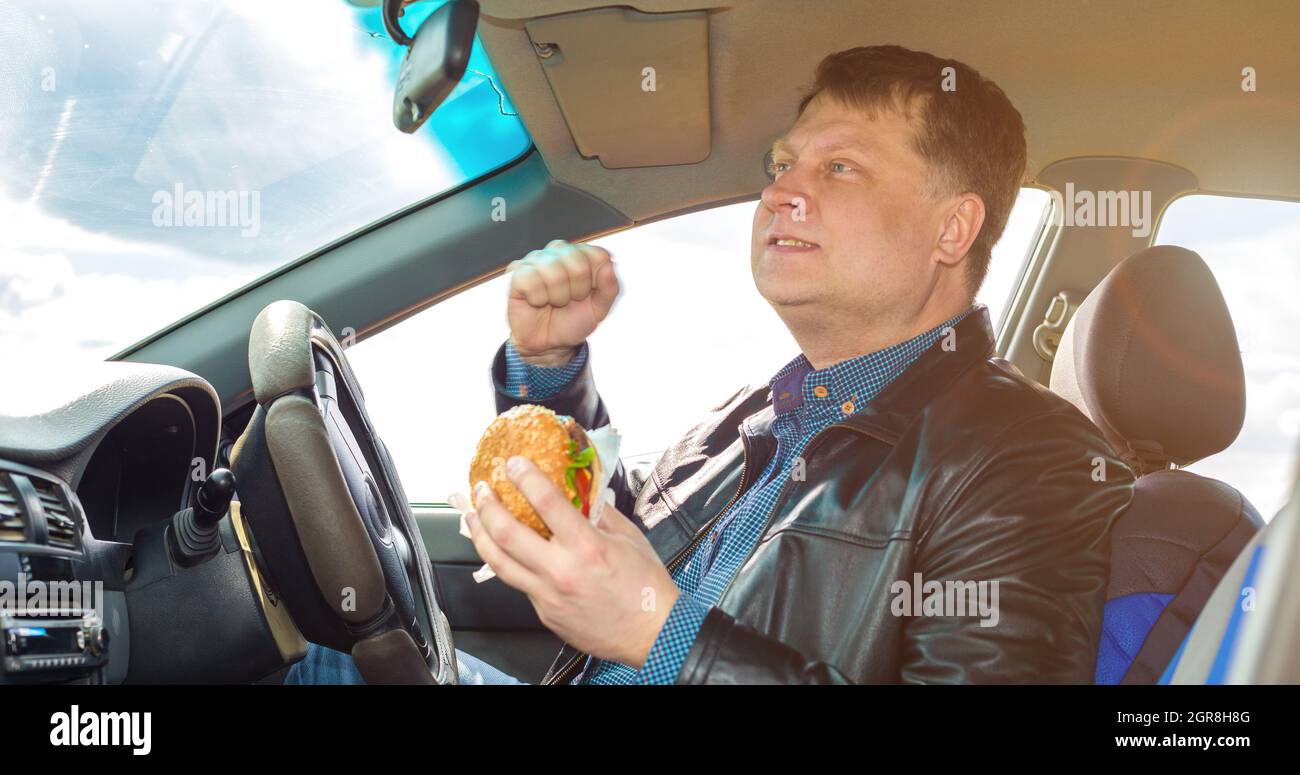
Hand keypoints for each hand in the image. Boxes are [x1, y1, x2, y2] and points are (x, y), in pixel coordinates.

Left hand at [465, 456, 676, 668]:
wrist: (653, 634)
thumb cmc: (647, 587)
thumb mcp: (630, 538)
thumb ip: (600, 513)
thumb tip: (581, 492)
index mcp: (587, 547)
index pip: (546, 502)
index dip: (526, 477)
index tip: (514, 463)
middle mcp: (562, 571)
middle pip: (507, 534)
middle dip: (488, 506)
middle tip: (483, 489)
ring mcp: (548, 596)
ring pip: (499, 563)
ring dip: (481, 536)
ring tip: (473, 517)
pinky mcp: (544, 613)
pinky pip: (519, 584)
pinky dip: (507, 563)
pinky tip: (503, 551)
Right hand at [506, 240, 619, 365]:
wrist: (548, 343)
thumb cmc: (572, 320)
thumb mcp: (599, 309)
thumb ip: (610, 288)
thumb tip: (609, 266)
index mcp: (582, 254)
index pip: (599, 256)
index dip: (596, 283)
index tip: (587, 295)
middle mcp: (559, 251)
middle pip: (579, 265)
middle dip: (577, 291)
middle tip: (569, 300)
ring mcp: (536, 259)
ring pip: (555, 272)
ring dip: (557, 297)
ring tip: (553, 302)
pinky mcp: (517, 271)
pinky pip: (531, 280)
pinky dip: (538, 298)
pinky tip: (537, 301)